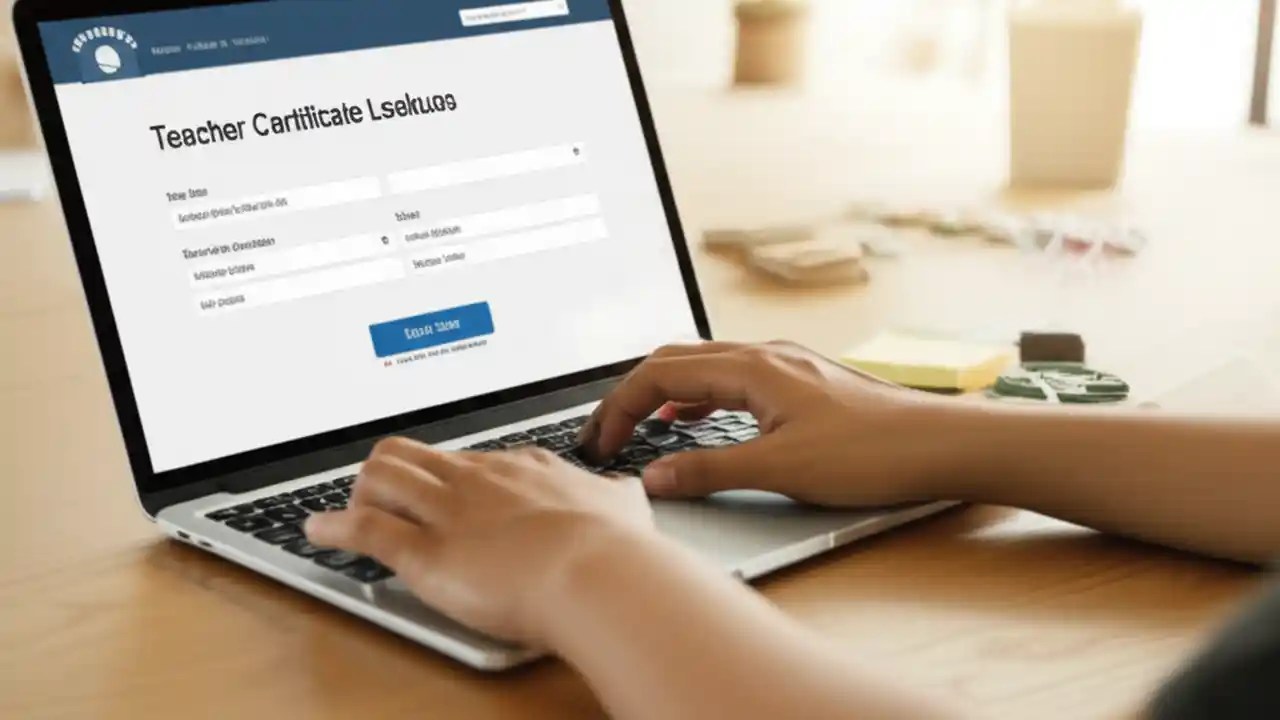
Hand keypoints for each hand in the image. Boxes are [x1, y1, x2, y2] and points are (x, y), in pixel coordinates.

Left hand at [305, 439, 653, 643]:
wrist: (596, 573)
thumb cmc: (613, 548)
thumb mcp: (625, 506)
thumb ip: (619, 495)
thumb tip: (627, 489)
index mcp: (522, 469)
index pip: (472, 460)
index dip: (452, 476)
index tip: (447, 489)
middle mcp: (478, 480)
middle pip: (413, 454)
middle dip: (392, 471)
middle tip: (388, 497)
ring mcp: (447, 511)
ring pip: (381, 476)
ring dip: (361, 493)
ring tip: (353, 510)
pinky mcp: (423, 552)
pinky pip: (364, 528)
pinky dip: (334, 529)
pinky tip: (320, 532)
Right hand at [579, 341, 971, 506]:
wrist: (943, 444)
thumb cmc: (873, 453)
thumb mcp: (781, 469)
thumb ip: (710, 471)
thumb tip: (653, 476)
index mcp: (752, 367)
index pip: (659, 374)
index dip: (619, 407)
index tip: (599, 442)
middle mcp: (764, 355)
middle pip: (675, 361)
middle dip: (631, 396)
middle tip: (605, 435)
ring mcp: (785, 366)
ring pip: (704, 367)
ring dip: (664, 394)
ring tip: (639, 428)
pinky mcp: (801, 383)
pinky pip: (732, 379)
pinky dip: (699, 398)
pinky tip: (696, 421)